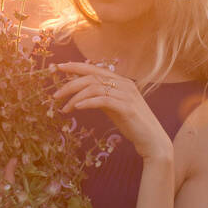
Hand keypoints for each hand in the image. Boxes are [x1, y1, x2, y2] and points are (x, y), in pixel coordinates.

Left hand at [50, 61, 173, 163]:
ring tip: (64, 108)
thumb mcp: (114, 107)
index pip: (94, 69)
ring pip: (94, 88)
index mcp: (121, 81)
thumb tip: (82, 94)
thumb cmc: (132, 124)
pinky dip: (87, 102)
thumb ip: (102, 97)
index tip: (58, 67)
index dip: (75, 66)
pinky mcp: (126, 107)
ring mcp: (126, 94)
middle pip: (91, 77)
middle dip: (70, 84)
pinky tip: (77, 108)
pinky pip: (102, 100)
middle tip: (55, 95)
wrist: (152, 140)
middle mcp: (124, 84)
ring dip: (76, 97)